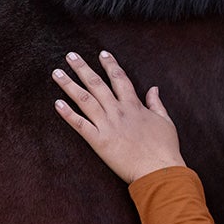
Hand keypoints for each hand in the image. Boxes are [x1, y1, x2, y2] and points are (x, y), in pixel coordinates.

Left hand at [53, 51, 185, 183]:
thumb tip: (154, 88)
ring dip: (70, 85)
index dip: (110, 65)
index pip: (120, 79)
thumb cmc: (165, 148)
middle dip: (83, 68)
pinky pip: (80, 124)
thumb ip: (157, 104)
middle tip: (70, 55)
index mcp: (135, 106)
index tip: (102, 54)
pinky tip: (57, 103)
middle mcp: (119, 112)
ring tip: (57, 73)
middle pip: (97, 84)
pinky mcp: (99, 141)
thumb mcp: (166, 121)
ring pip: (85, 100)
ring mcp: (108, 125)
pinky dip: (68, 114)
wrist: (160, 170)